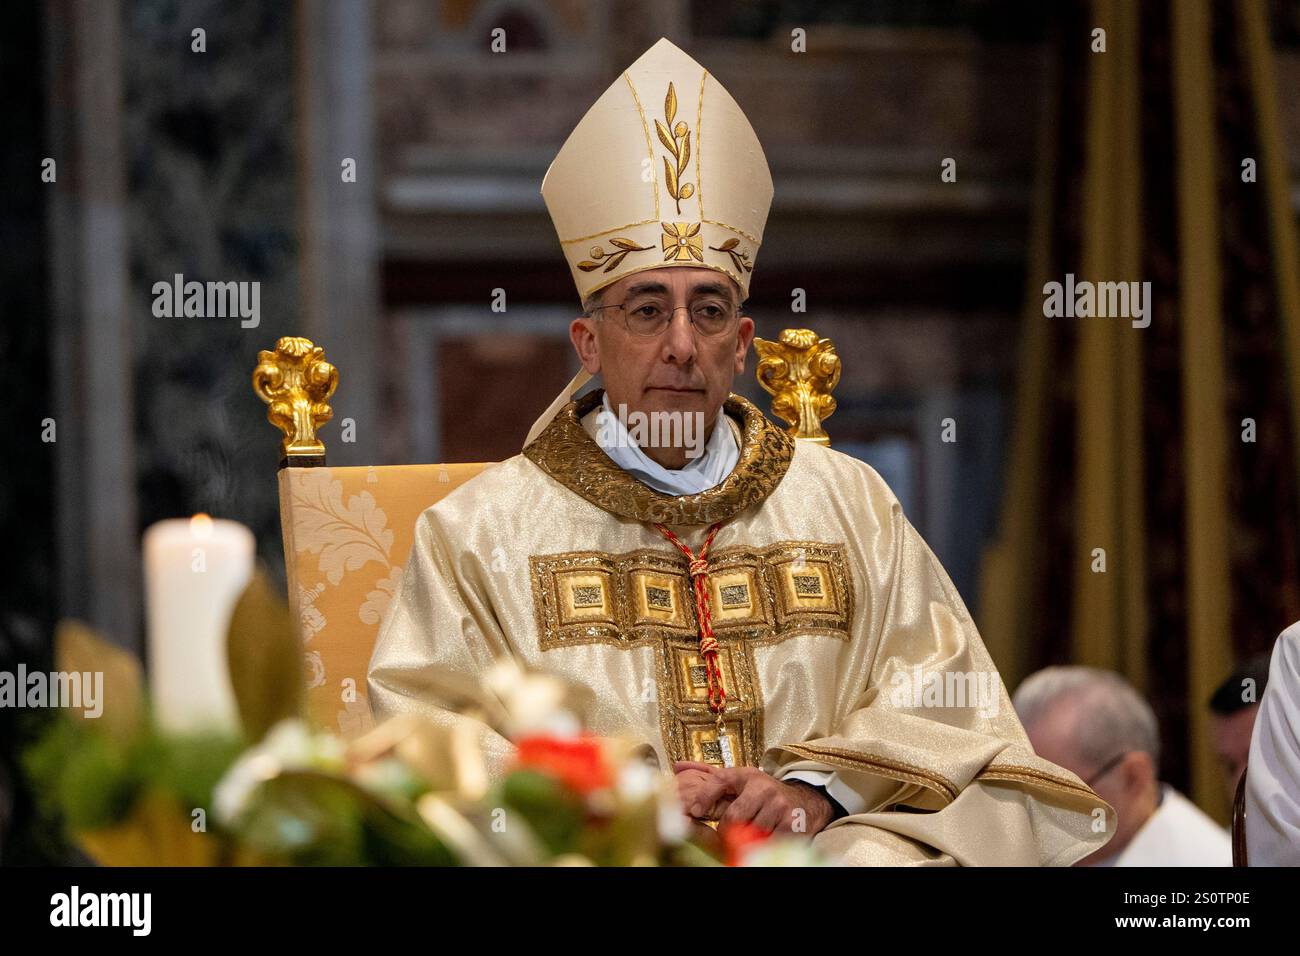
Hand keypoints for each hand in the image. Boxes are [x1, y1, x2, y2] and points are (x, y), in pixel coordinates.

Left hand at [673, 760, 834, 836]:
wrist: (805, 801)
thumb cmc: (764, 793)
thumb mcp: (740, 779)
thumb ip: (710, 776)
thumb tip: (677, 766)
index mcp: (748, 775)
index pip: (720, 780)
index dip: (705, 796)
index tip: (695, 811)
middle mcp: (764, 788)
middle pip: (733, 817)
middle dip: (726, 830)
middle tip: (728, 834)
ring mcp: (779, 807)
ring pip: (750, 833)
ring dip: (746, 840)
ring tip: (748, 836)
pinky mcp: (792, 825)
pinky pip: (767, 843)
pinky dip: (762, 847)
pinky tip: (763, 840)